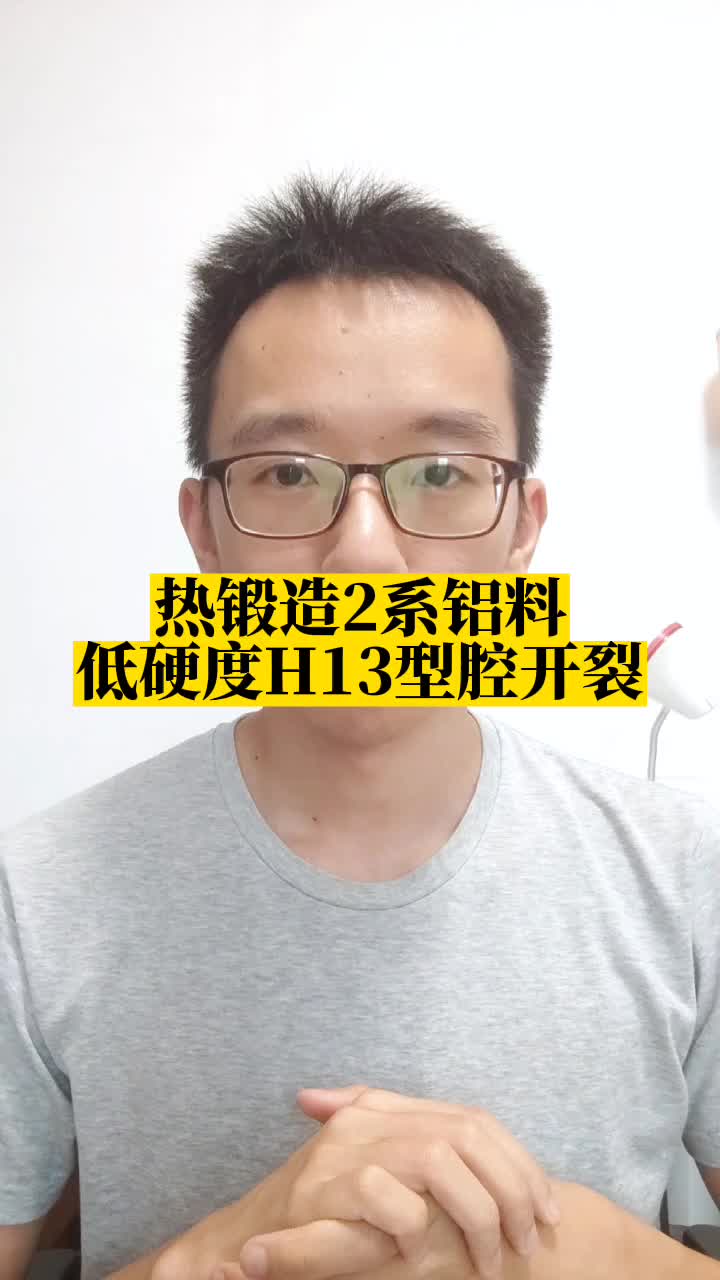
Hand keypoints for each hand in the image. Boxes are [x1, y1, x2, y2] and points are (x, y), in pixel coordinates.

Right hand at [221, 1085, 561, 1279]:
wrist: (249, 1238)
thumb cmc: (326, 1217)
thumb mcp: (375, 1178)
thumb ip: (415, 1154)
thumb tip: (497, 1161)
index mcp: (386, 1110)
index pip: (473, 1119)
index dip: (517, 1161)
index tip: (546, 1206)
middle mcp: (370, 1118)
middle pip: (467, 1131)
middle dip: (511, 1184)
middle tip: (532, 1235)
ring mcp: (349, 1146)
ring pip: (439, 1158)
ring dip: (477, 1212)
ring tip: (494, 1258)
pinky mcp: (329, 1185)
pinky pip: (393, 1200)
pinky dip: (416, 1230)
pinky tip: (423, 1258)